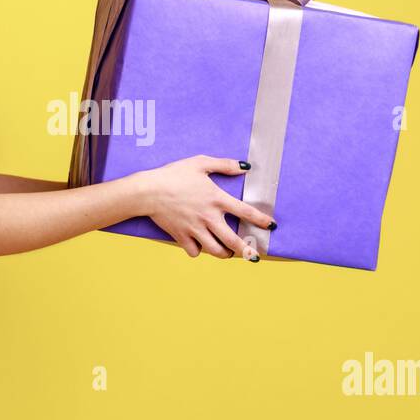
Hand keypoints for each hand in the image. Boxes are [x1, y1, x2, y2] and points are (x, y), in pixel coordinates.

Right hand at [139, 155, 275, 258]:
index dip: (261, 221)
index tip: (271, 226)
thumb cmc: (173, 175)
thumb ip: (225, 165)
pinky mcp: (181, 236)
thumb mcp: (200, 163)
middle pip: (233, 241)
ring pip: (216, 251)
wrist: (148, 191)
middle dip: (247, 251)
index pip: (246, 212)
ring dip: (225, 254)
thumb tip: (245, 167)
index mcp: (216, 199)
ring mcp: (195, 229)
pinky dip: (199, 251)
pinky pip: (195, 251)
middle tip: (254, 256)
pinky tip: (200, 246)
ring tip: (228, 253)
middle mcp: (208, 217)